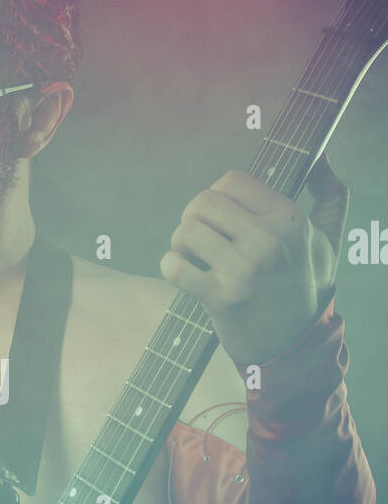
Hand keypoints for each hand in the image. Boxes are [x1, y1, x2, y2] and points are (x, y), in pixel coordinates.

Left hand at [159, 155, 348, 363]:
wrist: (295, 344)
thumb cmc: (304, 285)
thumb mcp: (326, 240)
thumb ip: (331, 196)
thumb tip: (323, 159)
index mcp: (290, 219)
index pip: (231, 180)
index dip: (217, 195)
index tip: (223, 218)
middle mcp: (269, 241)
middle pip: (201, 202)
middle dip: (194, 218)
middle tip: (204, 240)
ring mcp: (245, 270)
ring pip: (185, 231)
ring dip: (181, 244)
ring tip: (196, 258)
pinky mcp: (222, 299)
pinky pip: (173, 266)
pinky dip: (171, 266)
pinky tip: (186, 274)